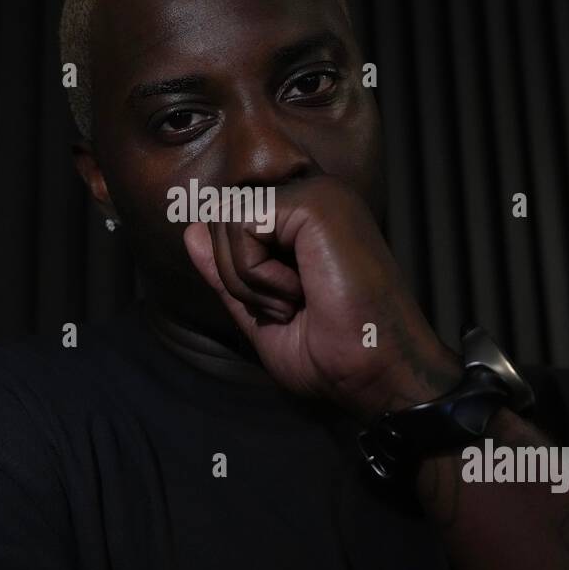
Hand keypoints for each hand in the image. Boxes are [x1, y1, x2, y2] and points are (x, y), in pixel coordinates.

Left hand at [182, 175, 462, 422]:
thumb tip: (191, 230)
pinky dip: (256, 275)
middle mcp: (314, 197)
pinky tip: (298, 293)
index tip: (284, 308)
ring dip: (247, 281)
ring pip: (226, 221)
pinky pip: (241, 226)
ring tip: (296, 302)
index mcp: (306, 220)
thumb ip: (226, 270)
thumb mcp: (260, 312)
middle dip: (236, 277)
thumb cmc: (332, 355)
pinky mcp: (316, 203)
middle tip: (288, 308)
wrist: (377, 374)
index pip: (229, 222)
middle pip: (220, 219)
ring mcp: (318, 195)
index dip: (234, 272)